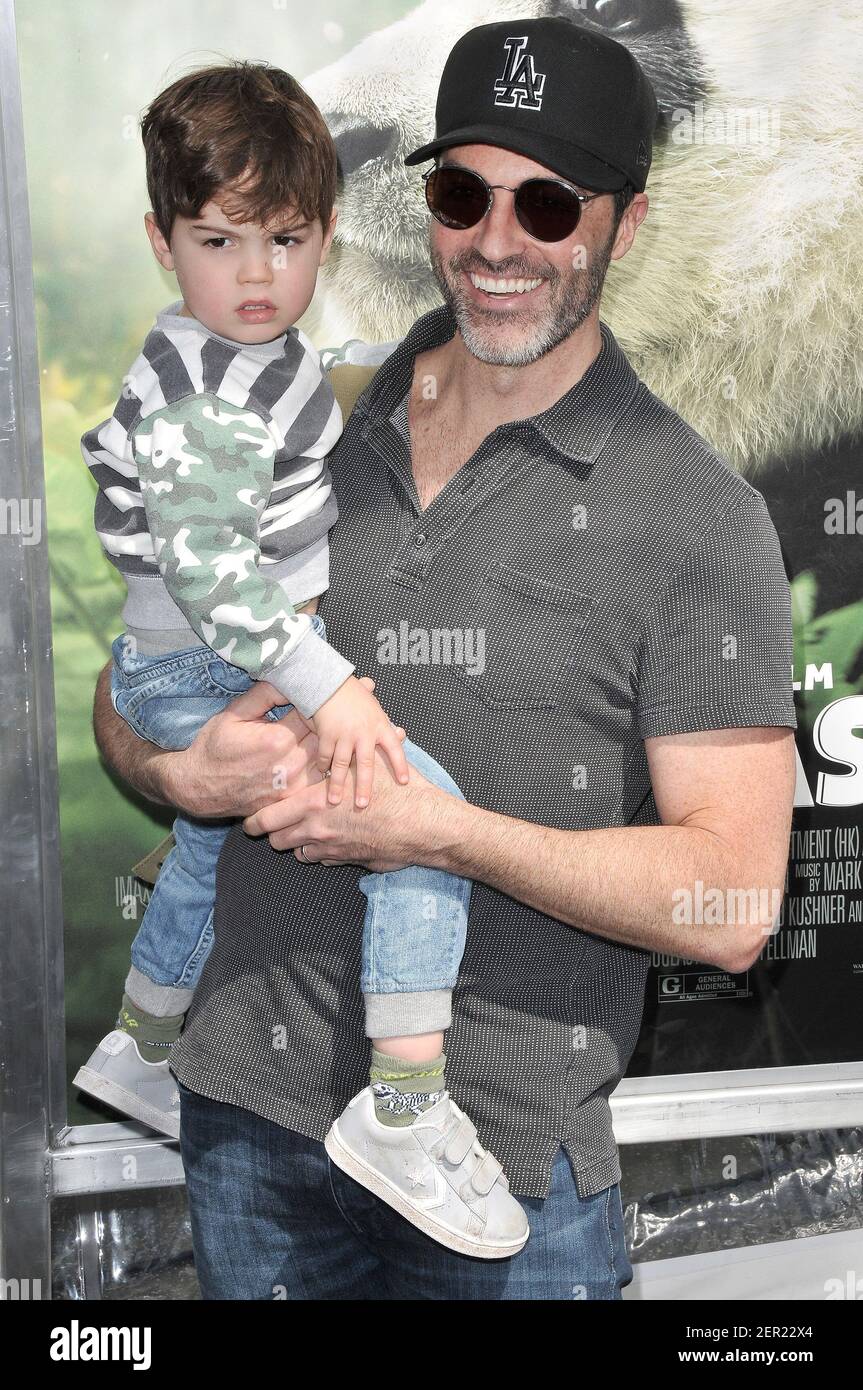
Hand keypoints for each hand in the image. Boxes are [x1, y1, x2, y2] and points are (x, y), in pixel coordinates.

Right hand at [166, 680, 320, 818]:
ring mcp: (294, 785)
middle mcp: (291, 764)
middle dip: (328, 721)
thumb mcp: (233, 713)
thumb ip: (264, 694)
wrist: (198, 787)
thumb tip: (289, 679)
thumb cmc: (213, 748)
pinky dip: (325, 766)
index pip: (313, 712)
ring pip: (328, 759)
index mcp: (278, 739)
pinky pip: (319, 781)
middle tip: (328, 710)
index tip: (318, 694)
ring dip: (330, 744)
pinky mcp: (292, 799)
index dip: (317, 701)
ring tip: (330, 731)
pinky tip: (321, 755)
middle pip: (326, 736)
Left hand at [243, 742, 444, 871]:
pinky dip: (318, 851)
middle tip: (271, 824)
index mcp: (314, 803)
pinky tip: (327, 837)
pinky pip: (319, 859)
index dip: (254, 820)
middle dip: (272, 833)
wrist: (423, 826)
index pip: (268, 818)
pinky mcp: (346, 861)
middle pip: (276, 840)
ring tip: (300, 829)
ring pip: (297, 852)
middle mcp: (317, 830)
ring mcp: (331, 849)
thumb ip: (343, 751)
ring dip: (296, 842)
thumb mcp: (366, 763)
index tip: (250, 818)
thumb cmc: (397, 791)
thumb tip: (327, 729)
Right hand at [310, 674, 410, 809]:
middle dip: (365, 787)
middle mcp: (364, 732)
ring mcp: (345, 734)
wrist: (329, 682)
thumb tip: (402, 732)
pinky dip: (323, 766)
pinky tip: (322, 774)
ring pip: (342, 765)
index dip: (400, 766)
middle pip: (366, 765)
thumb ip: (385, 723)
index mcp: (380, 725)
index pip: (395, 749)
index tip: (404, 782)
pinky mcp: (327, 734)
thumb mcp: (374, 706)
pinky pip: (325, 755)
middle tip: (364, 805)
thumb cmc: (353, 693)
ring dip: (338, 785)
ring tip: (335, 802)